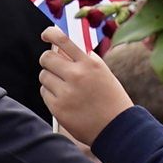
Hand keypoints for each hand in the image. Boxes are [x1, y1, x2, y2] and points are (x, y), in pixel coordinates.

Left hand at [39, 27, 133, 144]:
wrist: (118, 129)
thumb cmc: (111, 99)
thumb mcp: (103, 73)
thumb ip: (84, 59)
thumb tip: (60, 47)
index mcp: (90, 64)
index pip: (63, 40)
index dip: (50, 33)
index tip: (45, 35)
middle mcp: (77, 75)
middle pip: (46, 58)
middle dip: (48, 61)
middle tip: (55, 67)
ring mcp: (66, 92)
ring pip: (44, 76)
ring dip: (50, 78)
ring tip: (65, 87)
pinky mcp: (58, 108)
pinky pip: (44, 92)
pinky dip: (51, 94)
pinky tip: (65, 99)